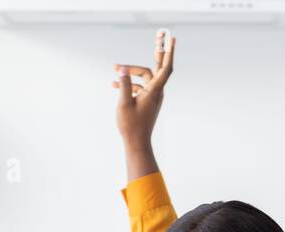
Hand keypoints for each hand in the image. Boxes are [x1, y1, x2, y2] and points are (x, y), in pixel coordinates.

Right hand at [113, 29, 175, 153]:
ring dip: (131, 71)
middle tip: (160, 34)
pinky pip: (139, 87)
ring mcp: (152, 96)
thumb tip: (122, 69)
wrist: (137, 143)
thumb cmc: (131, 126)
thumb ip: (124, 85)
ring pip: (144, 77)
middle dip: (158, 50)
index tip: (171, 39)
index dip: (168, 52)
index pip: (165, 68)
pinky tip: (113, 83)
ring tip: (114, 68)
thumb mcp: (124, 103)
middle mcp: (156, 92)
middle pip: (157, 67)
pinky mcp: (147, 101)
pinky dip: (129, 83)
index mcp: (154, 91)